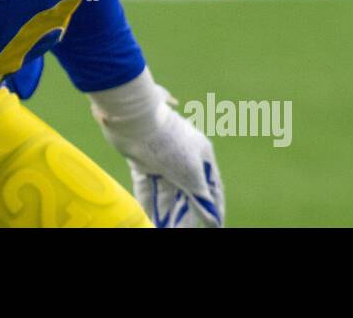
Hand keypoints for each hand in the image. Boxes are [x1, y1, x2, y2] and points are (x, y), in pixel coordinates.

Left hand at [88, 71, 223, 226]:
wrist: (136, 121)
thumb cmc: (170, 145)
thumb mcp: (191, 174)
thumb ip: (201, 196)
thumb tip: (213, 220)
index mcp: (202, 154)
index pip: (212, 187)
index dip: (214, 208)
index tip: (216, 226)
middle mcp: (183, 157)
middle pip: (186, 193)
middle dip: (184, 215)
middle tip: (182, 230)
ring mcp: (163, 159)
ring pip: (166, 192)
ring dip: (165, 212)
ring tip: (164, 227)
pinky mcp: (143, 162)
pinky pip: (148, 187)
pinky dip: (148, 202)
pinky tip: (147, 218)